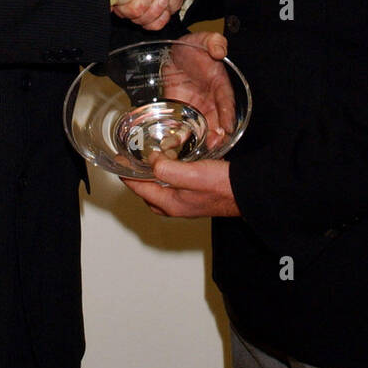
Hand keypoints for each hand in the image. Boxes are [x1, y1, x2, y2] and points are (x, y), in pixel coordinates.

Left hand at [122, 155, 239, 218]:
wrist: (248, 191)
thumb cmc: (222, 186)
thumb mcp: (191, 173)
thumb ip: (167, 169)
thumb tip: (151, 161)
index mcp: (171, 204)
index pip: (140, 189)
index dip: (127, 175)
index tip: (118, 163)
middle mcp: (178, 206)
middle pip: (149, 194)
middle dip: (138, 180)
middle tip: (132, 164)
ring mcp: (189, 203)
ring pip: (162, 192)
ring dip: (154, 178)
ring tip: (150, 162)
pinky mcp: (199, 196)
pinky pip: (176, 187)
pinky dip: (169, 177)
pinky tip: (175, 165)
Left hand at [159, 32, 234, 150]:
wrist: (173, 53)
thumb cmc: (192, 47)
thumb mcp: (203, 39)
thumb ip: (214, 41)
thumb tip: (220, 49)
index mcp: (220, 85)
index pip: (226, 101)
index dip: (227, 114)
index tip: (227, 126)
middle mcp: (211, 101)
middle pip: (217, 121)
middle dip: (217, 135)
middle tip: (215, 145)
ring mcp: (196, 108)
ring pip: (201, 128)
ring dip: (200, 140)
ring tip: (197, 151)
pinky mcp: (180, 112)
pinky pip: (182, 126)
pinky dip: (179, 137)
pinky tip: (174, 146)